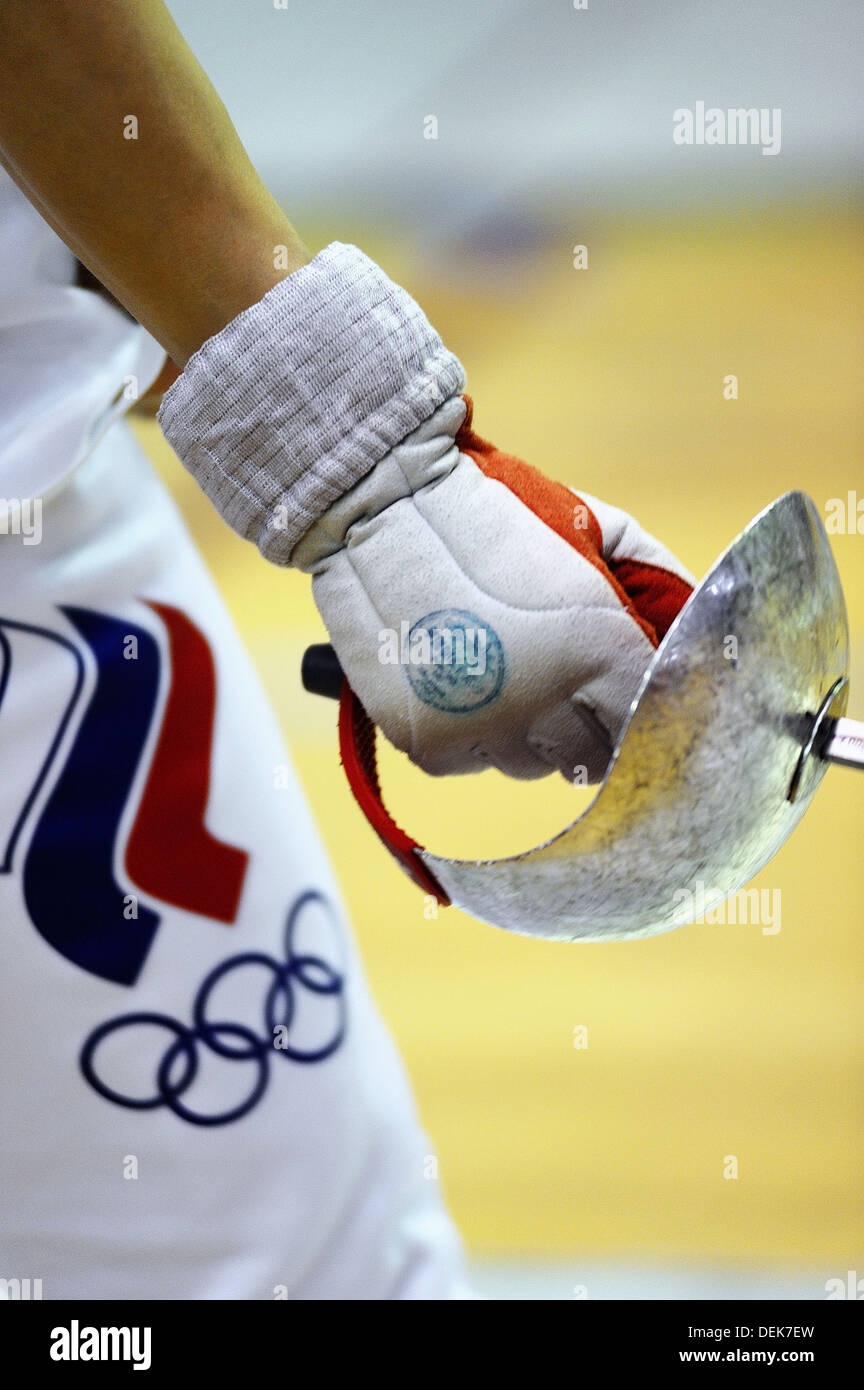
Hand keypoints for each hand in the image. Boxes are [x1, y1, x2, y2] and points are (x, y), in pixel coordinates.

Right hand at [293, 394, 693, 782]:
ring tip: (501, 672)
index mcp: (600, 650)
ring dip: (527, 731)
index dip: (640, 712)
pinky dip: (469, 732)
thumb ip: (654, 576)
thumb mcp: (593, 523)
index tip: (626, 701)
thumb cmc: (496, 508)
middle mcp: (546, 704)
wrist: (380, 503)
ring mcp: (482, 732)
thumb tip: (698, 623)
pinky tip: (456, 678)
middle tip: (563, 685)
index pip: (649, 725)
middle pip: (592, 757)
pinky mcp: (428, 747)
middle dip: (585, 724)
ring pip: (529, 763)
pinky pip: (470, 761)